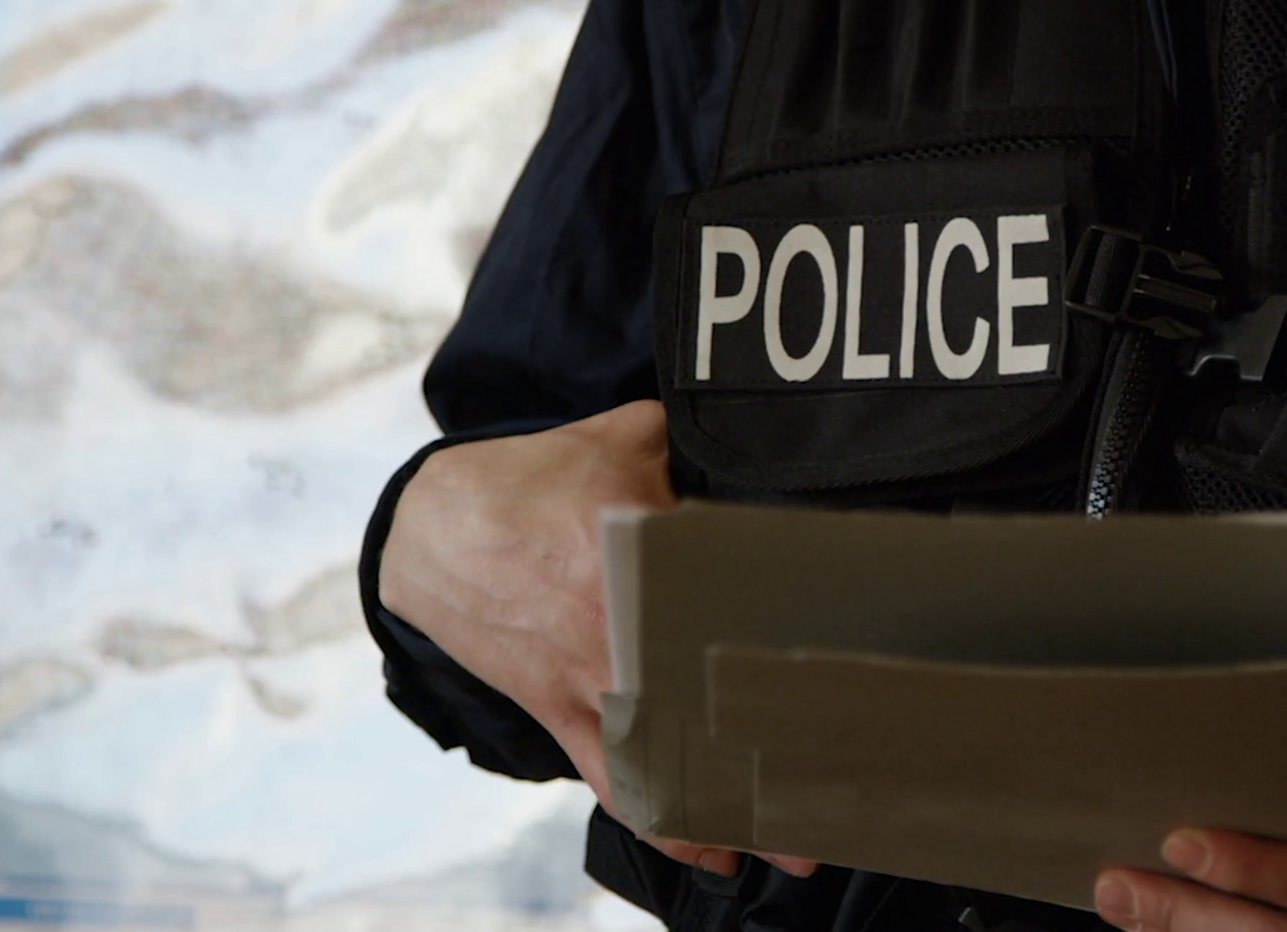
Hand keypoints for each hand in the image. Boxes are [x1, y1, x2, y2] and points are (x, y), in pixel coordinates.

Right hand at [379, 400, 816, 877]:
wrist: (431, 528)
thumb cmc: (530, 479)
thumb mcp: (623, 435)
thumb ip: (694, 442)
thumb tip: (764, 435)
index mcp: (640, 551)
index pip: (744, 590)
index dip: (800, 623)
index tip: (855, 653)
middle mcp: (620, 630)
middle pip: (721, 690)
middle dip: (787, 730)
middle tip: (851, 761)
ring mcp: (591, 680)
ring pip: (677, 755)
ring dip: (738, 802)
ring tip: (802, 837)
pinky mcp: (564, 712)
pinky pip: (618, 783)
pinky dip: (667, 822)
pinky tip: (716, 852)